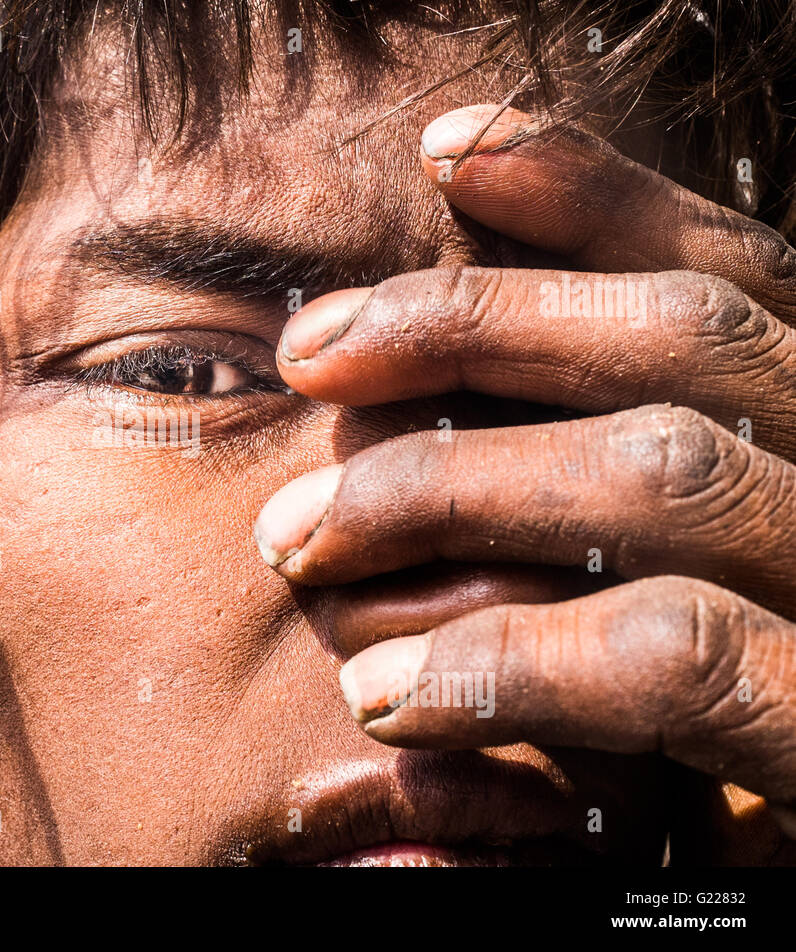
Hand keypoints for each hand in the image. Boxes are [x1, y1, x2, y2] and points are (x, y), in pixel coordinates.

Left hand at [255, 104, 795, 862]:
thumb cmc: (744, 713)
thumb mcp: (686, 568)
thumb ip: (606, 460)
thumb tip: (436, 376)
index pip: (729, 269)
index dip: (593, 192)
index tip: (444, 150)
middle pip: (684, 337)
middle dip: (470, 326)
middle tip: (304, 359)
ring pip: (660, 473)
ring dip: (449, 488)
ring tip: (295, 542)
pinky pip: (673, 657)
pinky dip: (508, 658)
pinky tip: (386, 688)